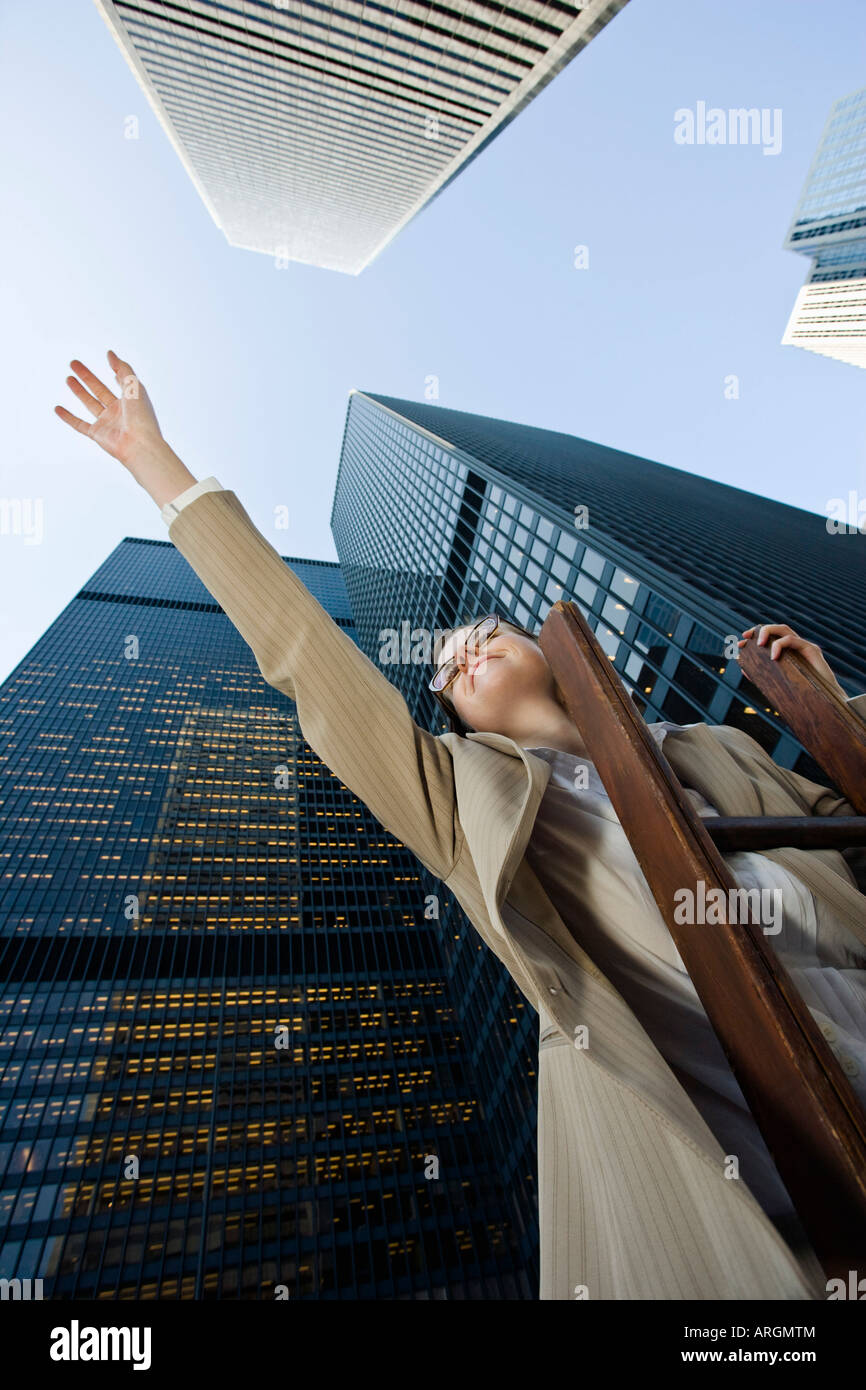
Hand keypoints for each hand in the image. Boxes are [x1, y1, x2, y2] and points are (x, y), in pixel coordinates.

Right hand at [54, 350, 195, 504]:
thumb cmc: (141, 416)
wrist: (139, 444)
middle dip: (87, 376)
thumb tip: (110, 354)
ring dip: (78, 391)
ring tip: (68, 378)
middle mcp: (119, 411)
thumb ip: (122, 368)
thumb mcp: (134, 386)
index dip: (116, 373)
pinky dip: (68, 417)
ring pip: (90, 403)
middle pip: (99, 390)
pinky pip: (79, 424)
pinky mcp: (97, 434)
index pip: (121, 383)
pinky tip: (58, 408)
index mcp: (131, 400)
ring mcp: (107, 423)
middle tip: (73, 363)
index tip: (109, 361)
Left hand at [738, 624, 846, 696]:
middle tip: (746, 638)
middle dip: (759, 630)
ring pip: (784, 630)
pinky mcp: (812, 650)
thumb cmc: (802, 695)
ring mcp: (804, 647)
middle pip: (776, 629)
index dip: (755, 637)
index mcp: (787, 653)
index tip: (741, 642)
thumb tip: (743, 669)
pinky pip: (793, 641)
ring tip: (759, 645)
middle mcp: (795, 647)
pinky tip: (773, 656)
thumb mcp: (778, 684)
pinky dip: (780, 645)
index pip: (770, 638)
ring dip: (768, 632)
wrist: (824, 704)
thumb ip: (763, 676)